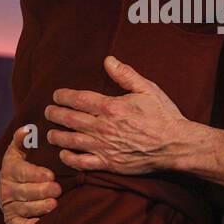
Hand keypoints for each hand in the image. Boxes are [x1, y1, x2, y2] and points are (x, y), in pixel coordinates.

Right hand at [0, 125, 60, 223]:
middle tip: (57, 190)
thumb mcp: (18, 152)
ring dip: (39, 207)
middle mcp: (6, 189)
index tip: (51, 175)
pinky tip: (41, 223)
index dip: (36, 174)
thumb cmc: (20, 167)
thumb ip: (21, 140)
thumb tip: (27, 129)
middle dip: (41, 191)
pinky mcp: (11, 221)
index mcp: (9, 170)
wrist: (8, 189)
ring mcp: (8, 206)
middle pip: (24, 191)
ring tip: (53, 205)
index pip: (22, 172)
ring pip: (24, 208)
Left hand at [45, 56, 194, 174]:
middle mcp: (103, 127)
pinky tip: (64, 155)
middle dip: (54, 114)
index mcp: (111, 107)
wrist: (175, 145)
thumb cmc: (163, 116)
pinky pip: (82, 163)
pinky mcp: (109, 163)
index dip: (63, 96)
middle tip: (47, 112)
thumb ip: (126, 75)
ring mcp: (104, 147)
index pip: (78, 99)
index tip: (56, 95)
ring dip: (57, 136)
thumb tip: (108, 60)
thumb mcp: (148, 89)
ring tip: (51, 133)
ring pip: (71, 141)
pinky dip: (69, 159)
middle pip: (69, 119)